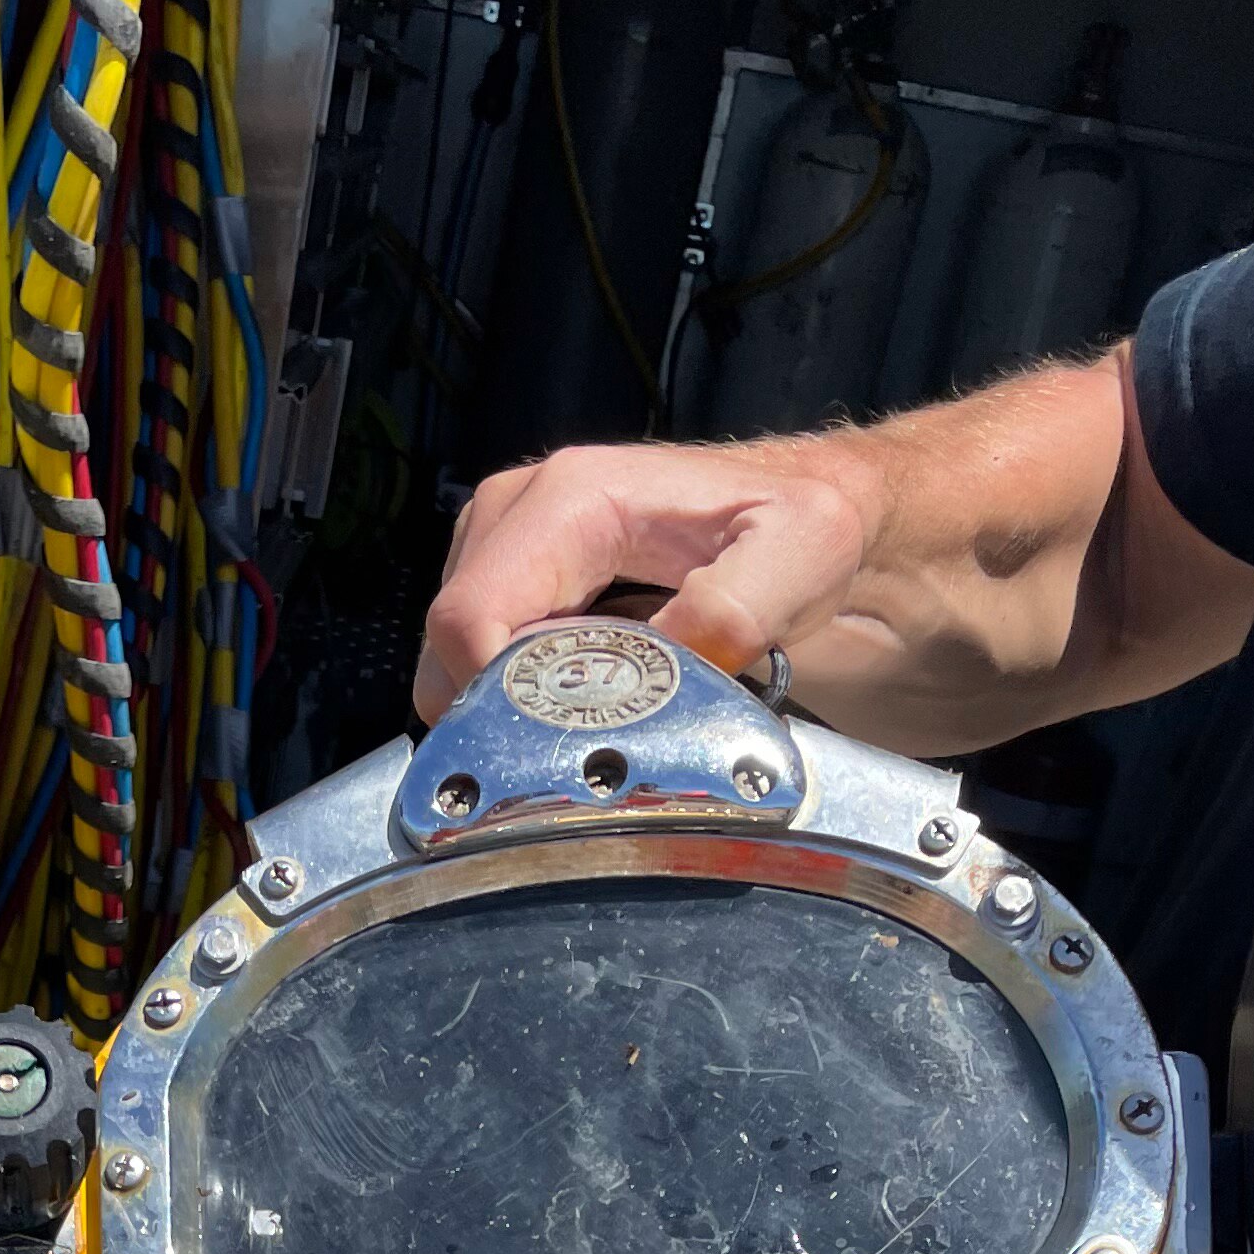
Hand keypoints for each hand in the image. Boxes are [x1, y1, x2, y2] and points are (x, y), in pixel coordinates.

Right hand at [415, 434, 879, 723]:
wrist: (805, 512)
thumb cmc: (804, 528)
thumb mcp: (802, 555)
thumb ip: (731, 611)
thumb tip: (658, 671)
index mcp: (572, 499)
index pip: (469, 618)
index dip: (497, 706)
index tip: (558, 754)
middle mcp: (518, 511)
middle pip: (448, 649)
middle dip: (502, 716)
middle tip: (591, 746)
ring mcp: (505, 544)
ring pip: (453, 664)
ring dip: (512, 712)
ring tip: (600, 718)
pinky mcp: (511, 579)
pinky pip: (476, 663)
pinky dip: (518, 701)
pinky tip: (587, 700)